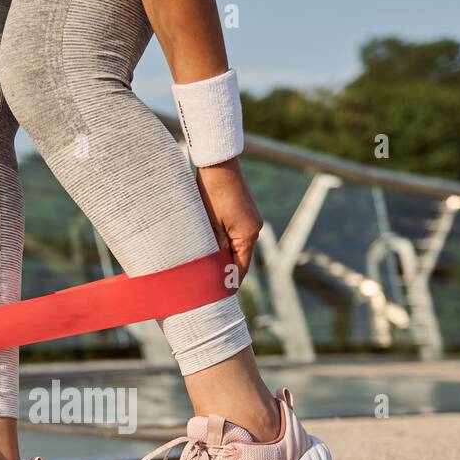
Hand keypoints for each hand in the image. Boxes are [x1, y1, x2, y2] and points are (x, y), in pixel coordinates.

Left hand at [195, 157, 262, 277]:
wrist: (218, 164)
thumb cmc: (212, 193)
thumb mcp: (210, 225)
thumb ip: (215, 249)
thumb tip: (214, 270)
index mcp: (248, 235)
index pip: (241, 268)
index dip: (229, 282)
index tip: (217, 296)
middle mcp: (254, 229)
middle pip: (240, 259)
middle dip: (225, 271)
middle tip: (207, 285)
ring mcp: (251, 220)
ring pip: (236, 247)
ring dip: (223, 256)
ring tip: (205, 267)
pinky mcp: (244, 213)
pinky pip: (236, 235)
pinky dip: (224, 243)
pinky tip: (211, 246)